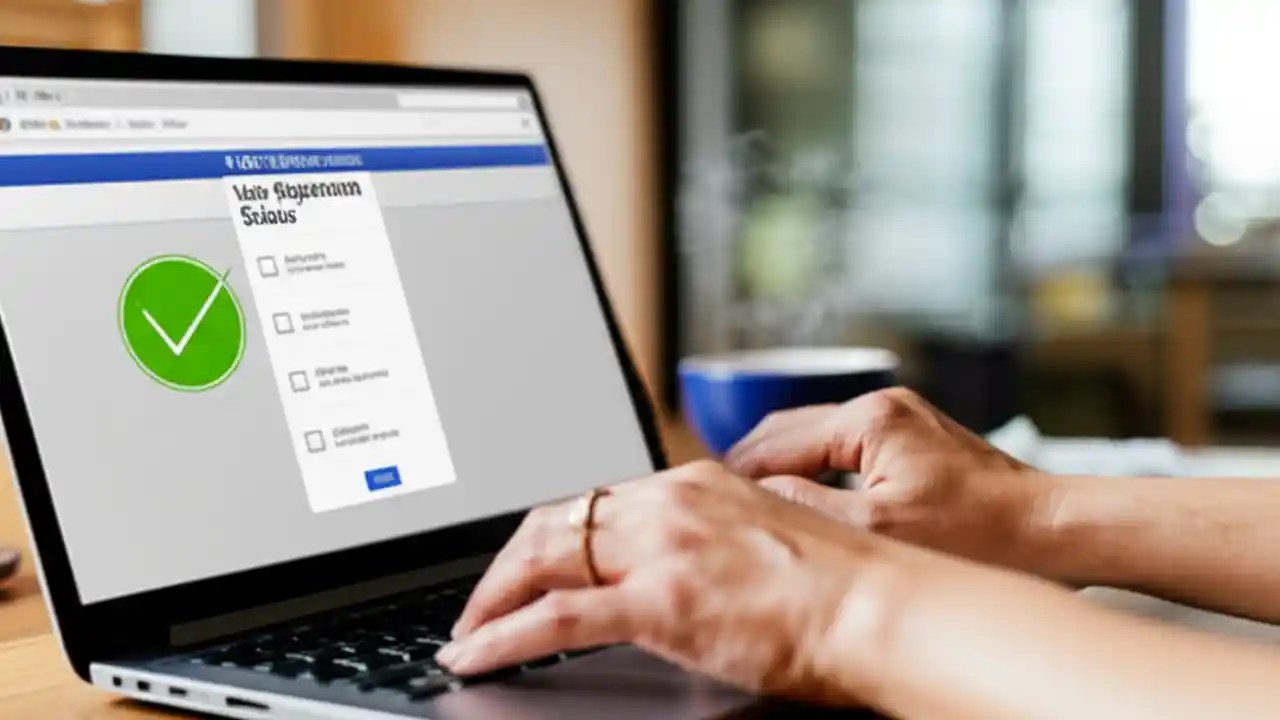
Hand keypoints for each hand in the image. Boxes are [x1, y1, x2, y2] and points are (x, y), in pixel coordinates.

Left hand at [440, 461, 887, 703]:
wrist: (882, 609)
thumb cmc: (842, 590)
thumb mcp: (765, 543)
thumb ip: (710, 545)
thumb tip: (675, 574)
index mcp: (696, 484)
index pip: (599, 500)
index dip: (553, 535)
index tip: (531, 562)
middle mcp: (671, 502)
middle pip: (558, 520)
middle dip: (507, 561)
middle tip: (482, 598)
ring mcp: (663, 548)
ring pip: (544, 557)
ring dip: (492, 595)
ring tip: (468, 629)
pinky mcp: (660, 600)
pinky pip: (555, 617)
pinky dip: (501, 636)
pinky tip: (476, 653)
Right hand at [725, 388, 1054, 574]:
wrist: (1055, 531)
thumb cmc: (983, 533)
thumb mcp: (881, 528)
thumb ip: (808, 507)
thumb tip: (753, 497)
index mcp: (869, 417)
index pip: (775, 441)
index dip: (736, 474)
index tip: (707, 501)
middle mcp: (882, 406)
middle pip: (788, 429)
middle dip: (750, 465)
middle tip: (719, 504)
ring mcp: (901, 419)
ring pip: (814, 437)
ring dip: (782, 467)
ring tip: (753, 507)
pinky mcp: (915, 439)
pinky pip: (844, 448)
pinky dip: (816, 471)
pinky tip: (807, 503)